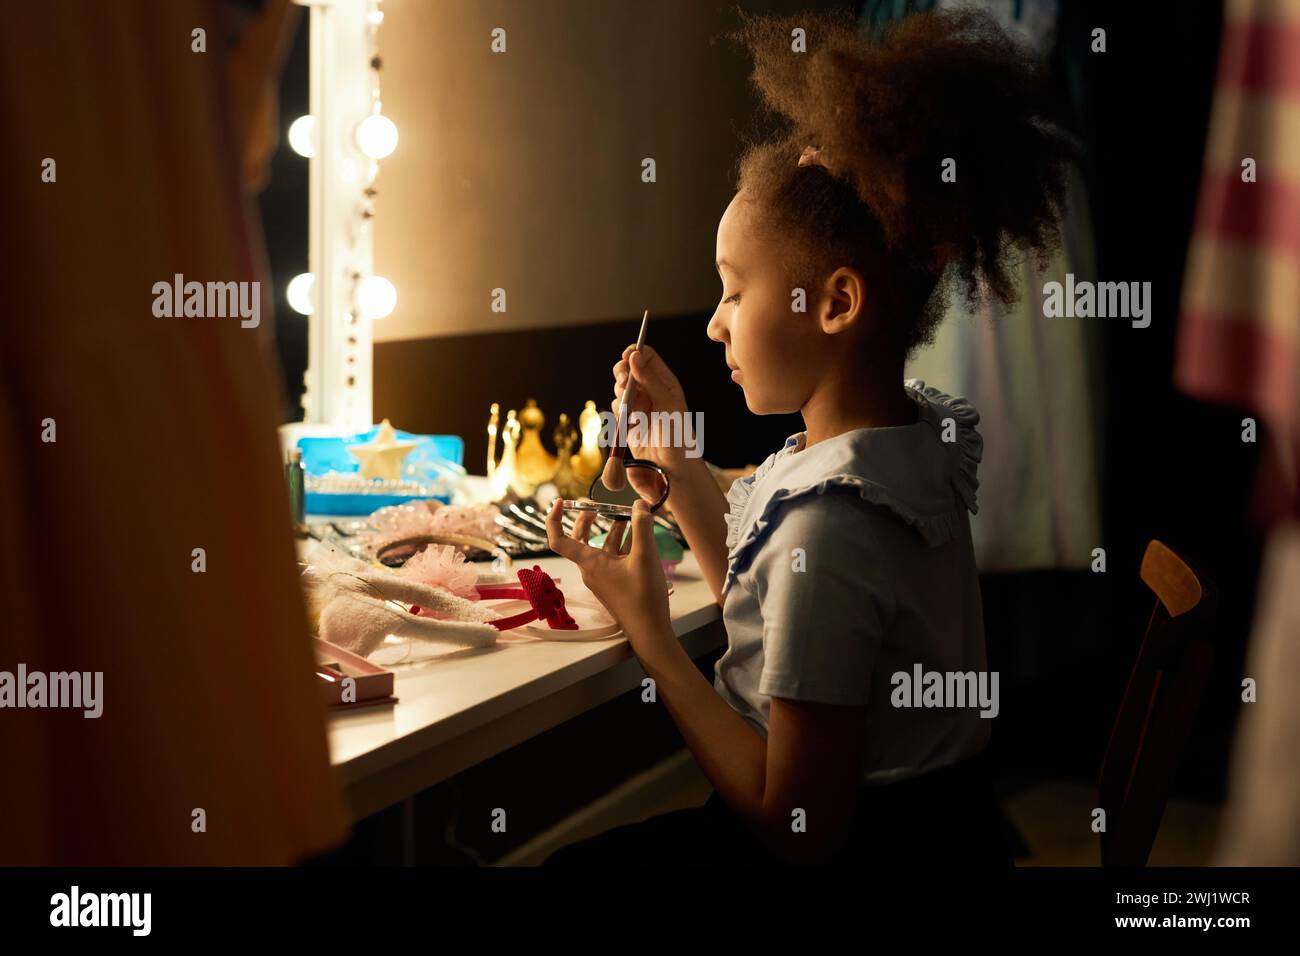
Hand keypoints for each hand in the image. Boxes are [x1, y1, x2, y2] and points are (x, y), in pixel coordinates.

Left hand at [546, 497, 671, 654]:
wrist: (649, 631)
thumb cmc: (643, 597)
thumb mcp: (645, 557)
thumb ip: (642, 527)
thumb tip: (639, 503)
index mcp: (589, 563)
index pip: (558, 540)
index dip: (554, 519)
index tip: (561, 501)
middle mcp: (592, 569)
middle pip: (580, 538)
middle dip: (587, 518)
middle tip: (598, 504)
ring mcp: (604, 576)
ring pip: (601, 546)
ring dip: (611, 528)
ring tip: (626, 513)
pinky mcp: (616, 582)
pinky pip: (614, 556)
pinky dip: (623, 543)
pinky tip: (637, 533)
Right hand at [610, 344, 691, 484]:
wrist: (670, 466)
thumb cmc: (678, 435)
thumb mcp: (667, 404)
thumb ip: (649, 379)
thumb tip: (633, 355)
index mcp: (665, 381)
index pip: (646, 356)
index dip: (635, 353)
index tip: (627, 356)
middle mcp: (650, 390)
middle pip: (627, 369)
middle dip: (622, 375)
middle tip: (624, 385)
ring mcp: (638, 405)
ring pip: (619, 389)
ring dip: (623, 398)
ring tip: (636, 413)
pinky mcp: (628, 419)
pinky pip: (616, 408)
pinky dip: (620, 413)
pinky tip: (632, 423)